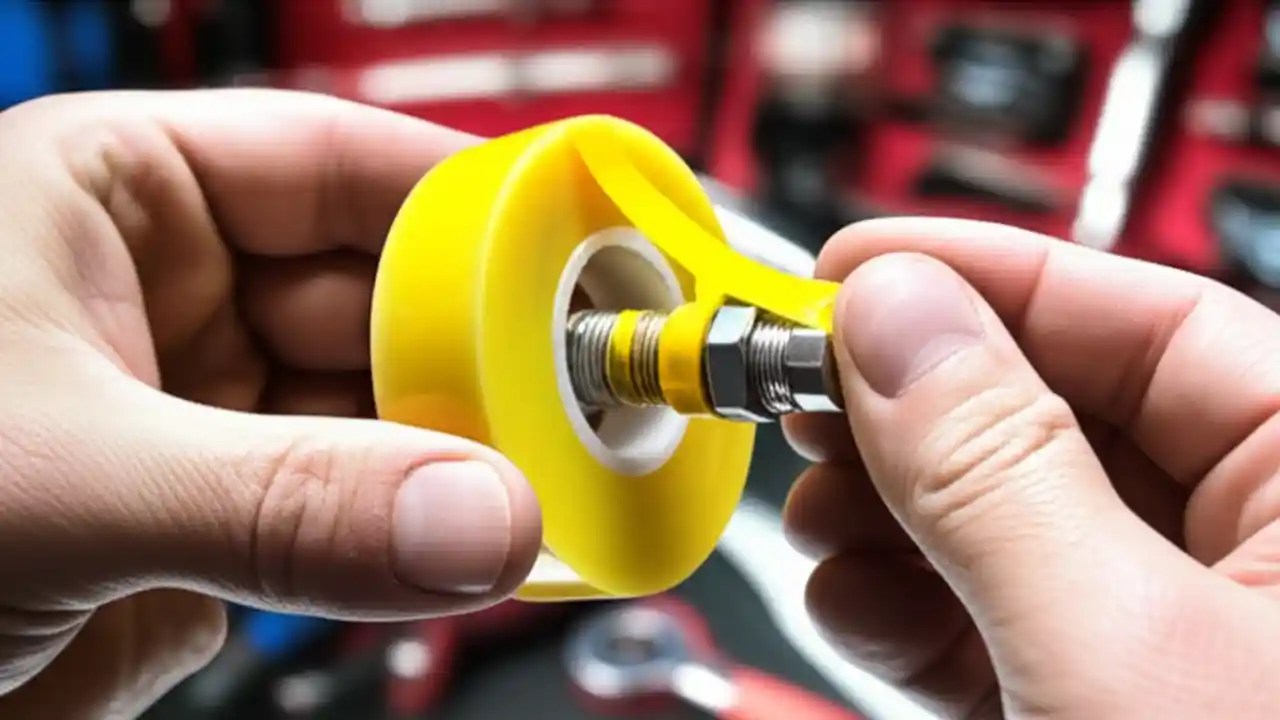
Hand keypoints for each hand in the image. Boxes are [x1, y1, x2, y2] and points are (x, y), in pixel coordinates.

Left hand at [0, 90, 541, 717]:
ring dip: (458, 450)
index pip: (333, 163)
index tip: (576, 247)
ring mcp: (201, 416)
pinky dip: (417, 535)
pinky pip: (350, 513)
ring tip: (552, 476)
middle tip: (579, 392)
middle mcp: (168, 297)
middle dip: (479, 348)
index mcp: (113, 198)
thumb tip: (472, 520)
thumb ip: (278, 505)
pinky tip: (477, 542)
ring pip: (376, 412)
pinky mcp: (218, 527)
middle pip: (378, 295)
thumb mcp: (52, 479)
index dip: (465, 201)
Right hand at [783, 218, 1279, 718]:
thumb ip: (998, 469)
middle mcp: (1261, 558)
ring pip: (1008, 524)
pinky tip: (853, 600)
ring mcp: (1173, 642)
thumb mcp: (1122, 641)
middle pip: (1061, 420)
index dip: (991, 278)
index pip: (1158, 323)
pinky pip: (990, 624)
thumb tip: (895, 313)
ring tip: (819, 511)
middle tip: (809, 390)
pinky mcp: (1094, 707)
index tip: (855, 269)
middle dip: (914, 411)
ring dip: (888, 513)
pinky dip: (904, 610)